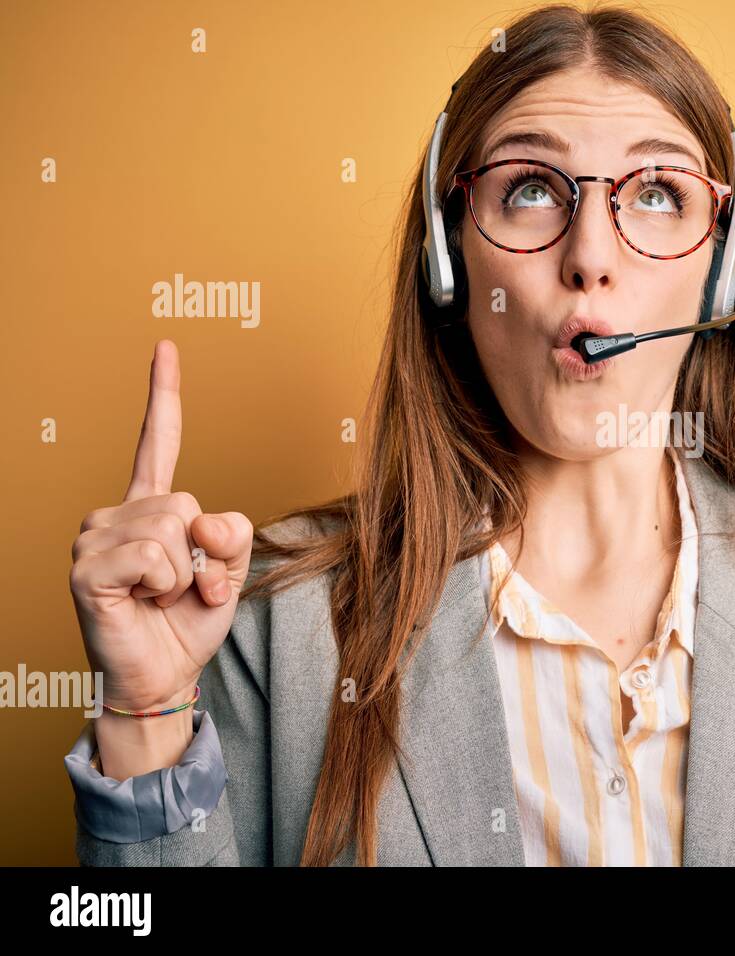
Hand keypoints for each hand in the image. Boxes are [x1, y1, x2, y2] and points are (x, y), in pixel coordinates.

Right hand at [70, 340, 253, 716]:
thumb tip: (200, 521)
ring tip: (164, 597)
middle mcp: (116, 515)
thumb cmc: (189, 621)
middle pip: (187, 501)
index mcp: (152, 508)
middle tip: (186, 587)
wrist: (164, 675)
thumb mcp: (229, 570)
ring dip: (187, 573)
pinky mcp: (86, 569)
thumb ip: (230, 533)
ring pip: (173, 527)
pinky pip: (153, 555)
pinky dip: (166, 583)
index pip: (159, 443)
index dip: (163, 395)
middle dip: (205, 553)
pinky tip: (144, 601)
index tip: (164, 347)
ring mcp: (95, 539)